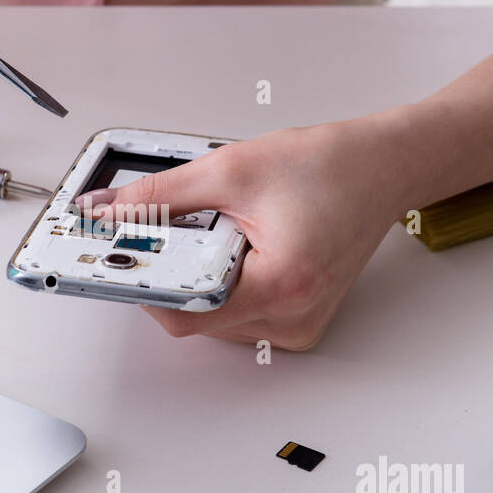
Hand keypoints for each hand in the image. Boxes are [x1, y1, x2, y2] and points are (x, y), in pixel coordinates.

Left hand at [84, 119, 406, 350]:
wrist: (383, 168)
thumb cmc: (330, 167)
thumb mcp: (231, 169)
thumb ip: (160, 197)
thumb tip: (109, 212)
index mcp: (282, 285)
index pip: (185, 313)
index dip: (145, 286)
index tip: (117, 262)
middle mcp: (292, 318)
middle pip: (196, 318)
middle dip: (176, 274)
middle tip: (182, 229)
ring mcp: (296, 326)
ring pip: (214, 319)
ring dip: (203, 279)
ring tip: (230, 232)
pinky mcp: (296, 321)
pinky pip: (238, 315)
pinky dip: (226, 283)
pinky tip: (243, 247)